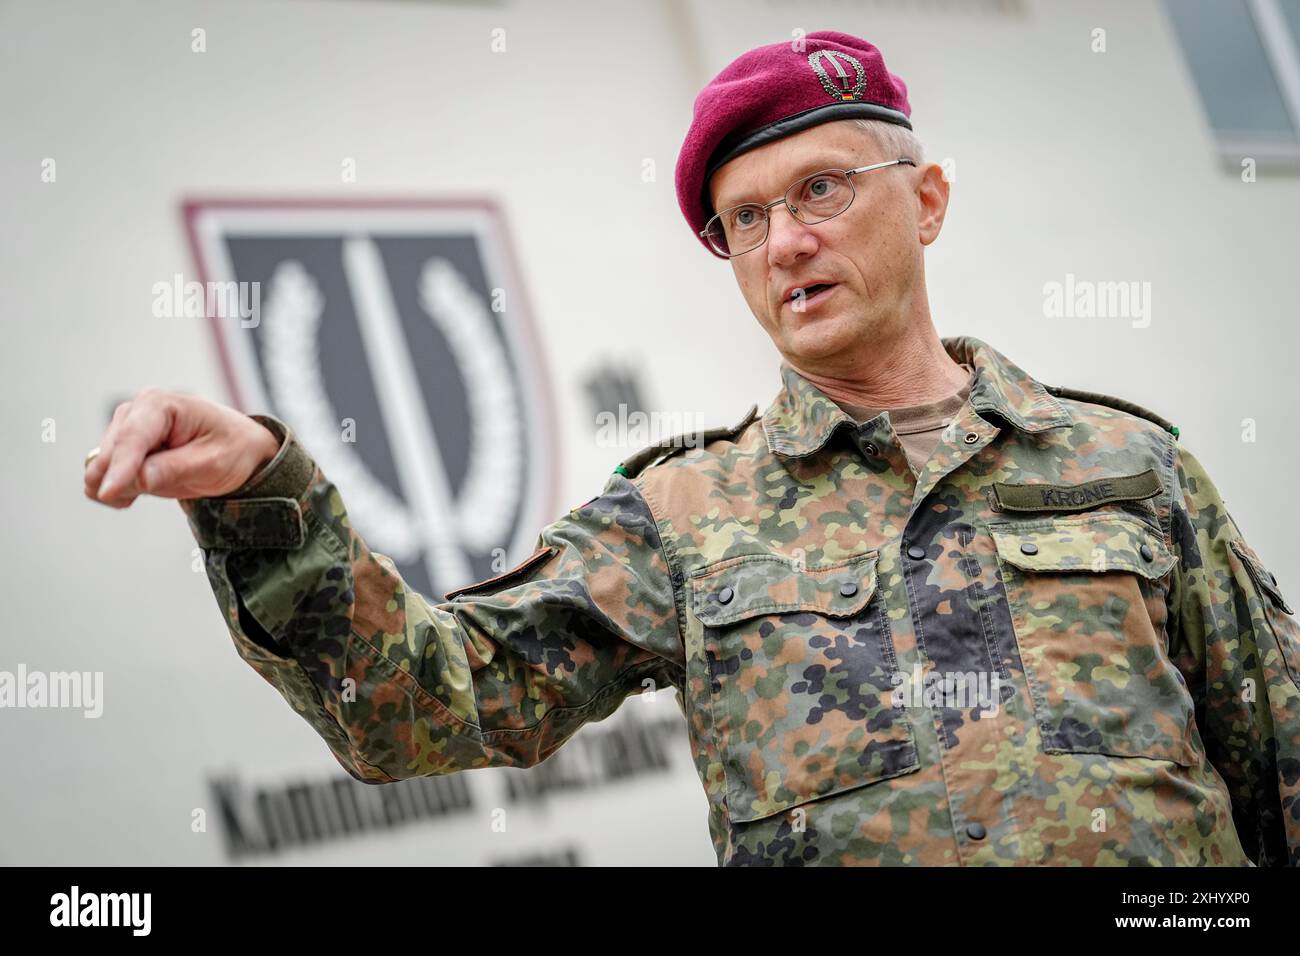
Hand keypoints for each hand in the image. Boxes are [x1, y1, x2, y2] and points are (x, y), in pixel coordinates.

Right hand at [83, 388, 281, 508]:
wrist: (236, 448)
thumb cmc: (230, 447)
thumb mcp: (213, 461)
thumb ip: (174, 469)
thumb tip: (137, 479)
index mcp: (159, 404)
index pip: (131, 438)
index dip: (119, 468)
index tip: (108, 493)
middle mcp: (133, 412)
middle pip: (110, 456)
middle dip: (127, 481)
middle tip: (172, 482)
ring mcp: (122, 431)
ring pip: (100, 469)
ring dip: (123, 487)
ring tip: (166, 481)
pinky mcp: (118, 450)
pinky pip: (99, 478)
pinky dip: (116, 491)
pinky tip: (143, 491)